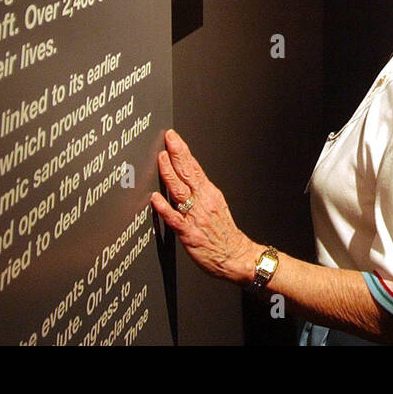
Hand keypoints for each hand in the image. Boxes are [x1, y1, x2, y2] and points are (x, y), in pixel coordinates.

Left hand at [150, 129, 260, 285]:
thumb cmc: (224, 234)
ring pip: (181, 192)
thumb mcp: (215, 205)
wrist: (236, 256)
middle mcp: (203, 201)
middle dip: (177, 154)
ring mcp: (196, 217)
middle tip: (168, 139)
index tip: (173, 137)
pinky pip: (175, 219)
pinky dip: (165, 208)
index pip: (194, 167)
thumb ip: (199, 191)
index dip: (183, 151)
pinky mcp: (190, 234)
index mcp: (210, 193)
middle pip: (188, 173)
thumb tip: (184, 176)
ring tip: (161, 160)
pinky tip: (156, 199)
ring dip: (170, 174)